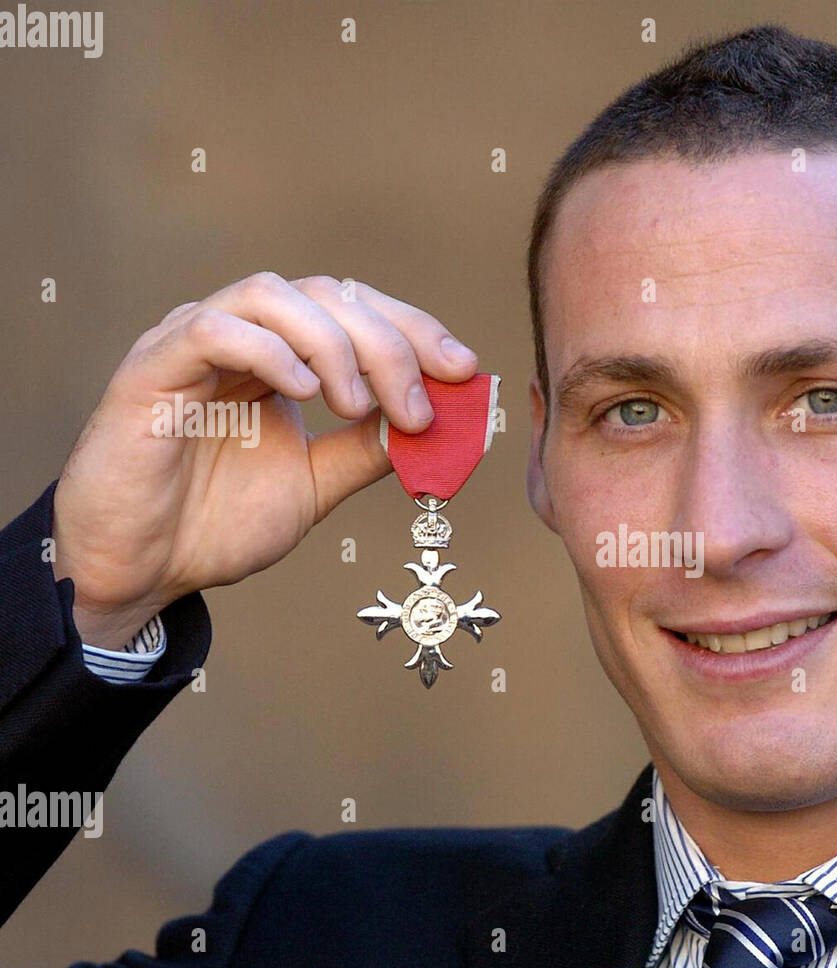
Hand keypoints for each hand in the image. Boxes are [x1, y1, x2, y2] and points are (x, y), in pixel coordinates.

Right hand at [51, 272, 478, 647]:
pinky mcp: (150, 370)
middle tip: (419, 406)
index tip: (463, 369)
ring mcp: (190, 344)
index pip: (355, 311)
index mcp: (279, 357)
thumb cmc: (215, 524)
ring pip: (272, 294)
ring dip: (334, 343)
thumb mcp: (315, 484)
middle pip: (326, 294)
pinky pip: (212, 328)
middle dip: (389, 343)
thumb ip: (367, 450)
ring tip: (358, 405)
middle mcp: (238, 337)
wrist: (141, 572)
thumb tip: (435, 426)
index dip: (414, 330)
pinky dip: (270, 350)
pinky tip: (306, 394)